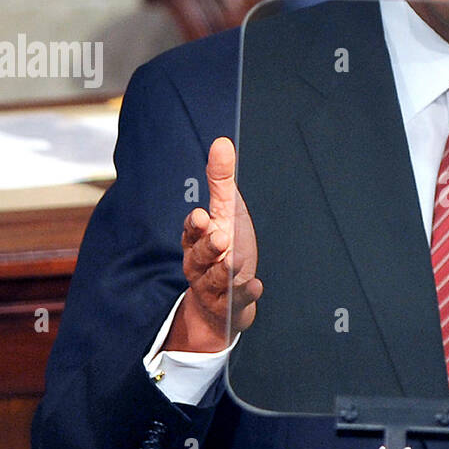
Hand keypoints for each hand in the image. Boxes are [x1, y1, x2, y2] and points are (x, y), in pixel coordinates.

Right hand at [165, 137, 261, 352]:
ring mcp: (213, 288)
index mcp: (197, 240)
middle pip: (199, 255)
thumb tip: (222, 142)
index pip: (192, 232)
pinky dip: (245, 293)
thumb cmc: (224, 249)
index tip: (201, 217)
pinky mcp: (229, 306)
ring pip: (213, 280)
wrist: (223, 302)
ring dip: (223, 270)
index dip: (195, 226)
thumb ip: (221, 181)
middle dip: (207, 246)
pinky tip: (256, 285)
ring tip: (234, 260)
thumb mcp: (225, 212)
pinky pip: (235, 301)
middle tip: (219, 238)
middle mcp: (201, 264)